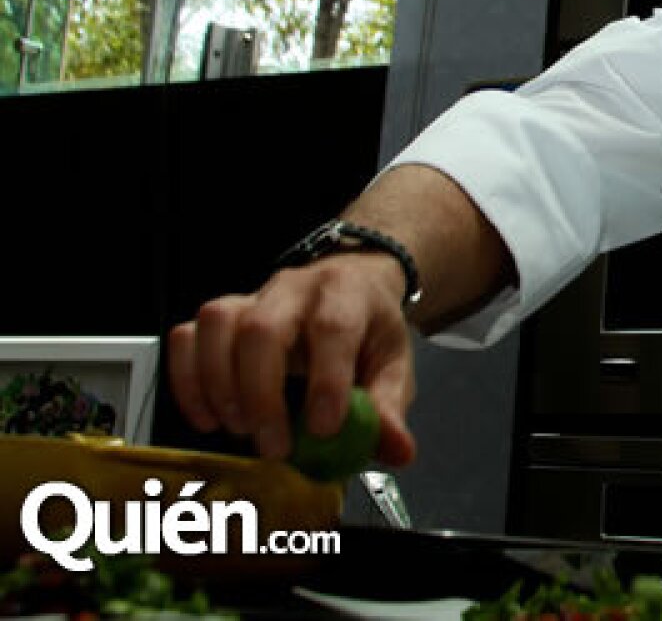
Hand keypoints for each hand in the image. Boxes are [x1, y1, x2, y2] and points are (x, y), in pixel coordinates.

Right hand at [167, 252, 417, 466]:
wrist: (349, 289)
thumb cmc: (367, 329)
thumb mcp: (392, 364)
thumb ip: (390, 406)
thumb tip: (397, 450)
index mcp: (347, 294)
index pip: (333, 328)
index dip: (327, 381)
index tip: (324, 430)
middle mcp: (294, 288)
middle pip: (262, 328)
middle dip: (263, 395)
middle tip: (274, 446)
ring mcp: (251, 297)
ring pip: (218, 326)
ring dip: (220, 387)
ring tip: (240, 429)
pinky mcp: (220, 316)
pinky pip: (186, 337)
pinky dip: (188, 382)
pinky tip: (208, 418)